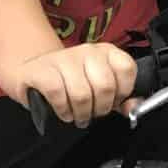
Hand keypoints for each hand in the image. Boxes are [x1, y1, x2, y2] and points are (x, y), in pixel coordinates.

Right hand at [8, 43, 138, 126]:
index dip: (123, 91)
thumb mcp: (98, 87)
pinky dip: (63, 109)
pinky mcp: (42, 70)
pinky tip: (63, 111)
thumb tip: (134, 108)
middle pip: (105, 86)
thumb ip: (119, 98)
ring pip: (82, 94)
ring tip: (77, 115)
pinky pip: (58, 94)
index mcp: (105, 52)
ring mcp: (63, 58)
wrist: (33, 72)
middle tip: (92, 113)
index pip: (126, 68)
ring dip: (81, 113)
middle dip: (100, 108)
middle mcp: (86, 51)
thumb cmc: (69, 82)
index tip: (114, 101)